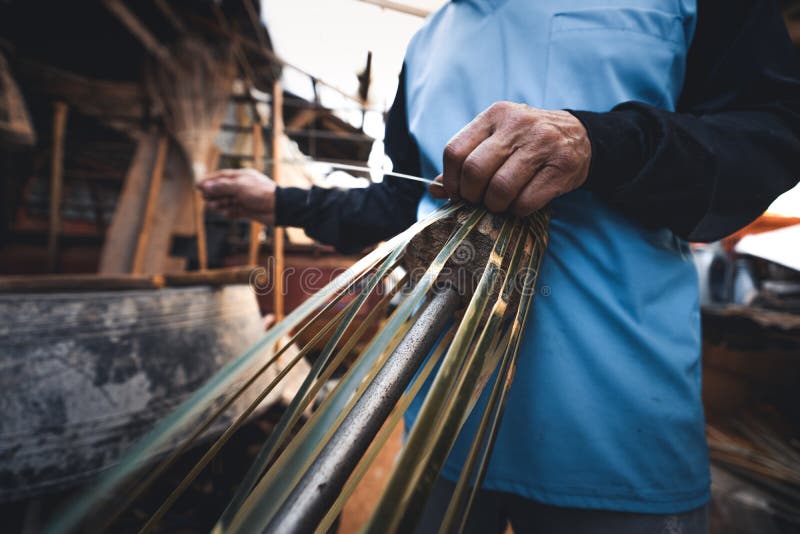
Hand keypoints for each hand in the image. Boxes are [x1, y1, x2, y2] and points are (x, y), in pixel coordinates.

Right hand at [197, 168, 275, 224]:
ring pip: (227, 201)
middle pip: (223, 190)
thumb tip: (205, 186)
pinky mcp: (248, 210)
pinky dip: (230, 213)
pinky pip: (235, 212)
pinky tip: (225, 214)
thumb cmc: (261, 192)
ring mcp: (245, 199)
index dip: (209, 181)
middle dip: (213, 194)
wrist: (278, 208)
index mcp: (241, 176)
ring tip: (212, 207)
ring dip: (219, 204)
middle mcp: (242, 187)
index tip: (197, 185)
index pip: (221, 176)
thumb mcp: (239, 186)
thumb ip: (221, 186)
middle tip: (204, 198)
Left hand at [429, 102, 590, 215]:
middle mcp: (517, 125)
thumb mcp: (496, 141)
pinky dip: (518, 211)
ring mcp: (542, 144)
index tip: (457, 194)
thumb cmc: (527, 143)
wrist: (579, 136)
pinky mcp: (561, 166)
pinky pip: (526, 201)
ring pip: (500, 189)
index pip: (455, 151)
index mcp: (495, 115)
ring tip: (501, 203)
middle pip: (475, 171)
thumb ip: (465, 162)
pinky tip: (521, 203)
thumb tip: (435, 190)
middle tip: (479, 201)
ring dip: (495, 206)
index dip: (450, 180)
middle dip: (471, 196)